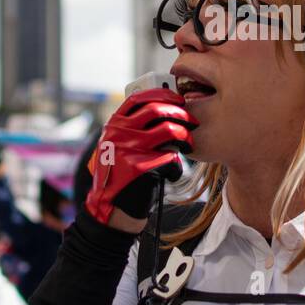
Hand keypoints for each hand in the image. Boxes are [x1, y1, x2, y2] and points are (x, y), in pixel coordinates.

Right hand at [84, 88, 196, 228]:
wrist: (111, 209)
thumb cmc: (122, 174)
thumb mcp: (120, 145)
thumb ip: (135, 127)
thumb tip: (168, 108)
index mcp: (114, 124)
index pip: (140, 98)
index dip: (163, 94)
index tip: (178, 99)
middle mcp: (119, 133)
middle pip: (158, 110)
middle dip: (182, 114)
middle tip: (193, 122)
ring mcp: (127, 149)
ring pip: (169, 132)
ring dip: (185, 137)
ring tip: (188, 145)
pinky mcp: (138, 168)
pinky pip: (170, 158)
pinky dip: (176, 166)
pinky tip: (173, 172)